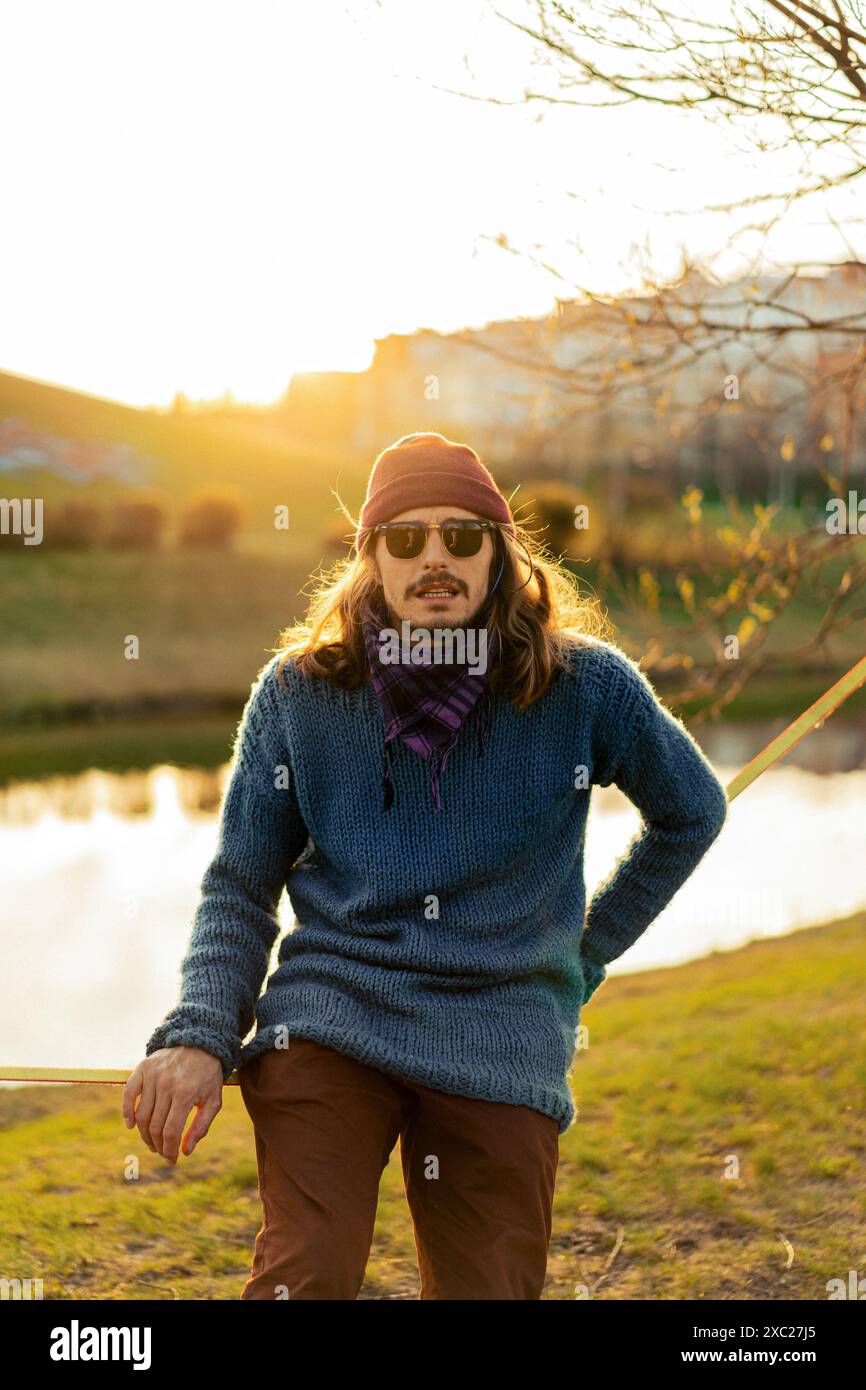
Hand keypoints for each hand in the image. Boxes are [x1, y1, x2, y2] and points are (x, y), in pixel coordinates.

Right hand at [122, 1046, 223, 1163]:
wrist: (200, 1044)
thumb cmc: (207, 1076)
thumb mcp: (213, 1101)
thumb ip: (201, 1127)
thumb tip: (185, 1152)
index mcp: (185, 1094)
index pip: (171, 1131)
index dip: (169, 1150)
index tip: (171, 1161)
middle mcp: (166, 1084)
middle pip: (154, 1126)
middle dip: (158, 1146)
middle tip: (162, 1152)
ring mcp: (152, 1075)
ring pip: (141, 1115)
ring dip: (144, 1135)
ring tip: (152, 1143)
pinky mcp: (142, 1068)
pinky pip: (128, 1093)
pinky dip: (126, 1111)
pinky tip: (131, 1125)